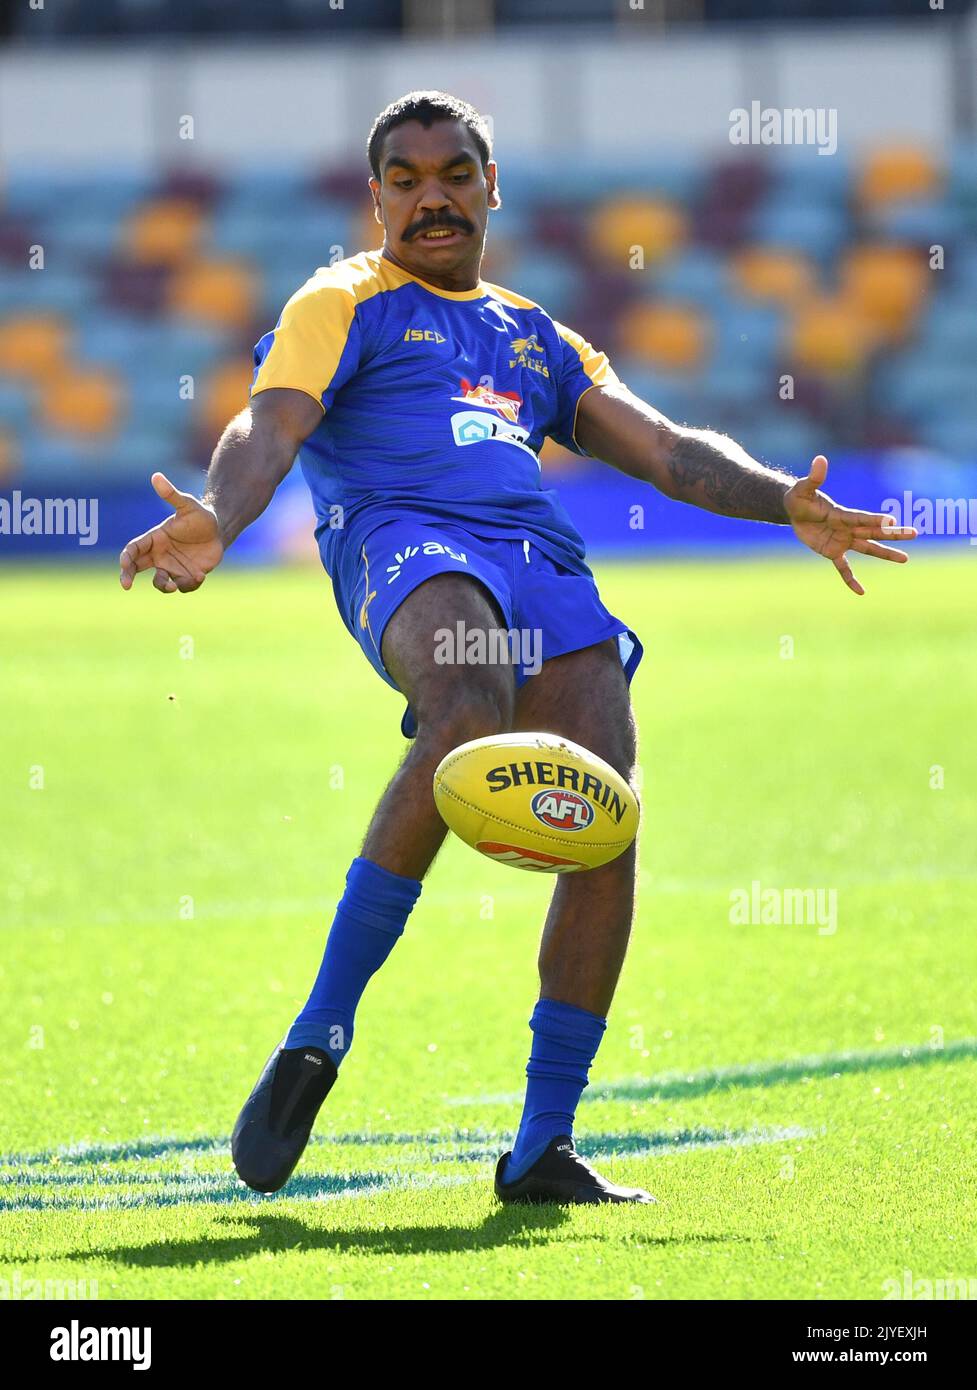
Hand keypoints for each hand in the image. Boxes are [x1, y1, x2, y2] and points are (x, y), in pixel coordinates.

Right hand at [119, 472, 223, 593]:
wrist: (219, 530)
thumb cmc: (200, 516)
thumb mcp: (187, 505)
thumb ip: (171, 495)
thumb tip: (156, 476)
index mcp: (154, 538)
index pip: (134, 549)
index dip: (126, 558)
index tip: (124, 566)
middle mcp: (159, 555)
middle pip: (135, 567)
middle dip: (127, 576)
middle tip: (125, 585)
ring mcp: (172, 567)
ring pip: (160, 582)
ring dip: (165, 586)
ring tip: (173, 586)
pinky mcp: (186, 576)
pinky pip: (182, 586)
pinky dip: (188, 584)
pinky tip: (200, 575)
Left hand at [784, 455, 916, 595]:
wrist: (793, 510)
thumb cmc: (798, 497)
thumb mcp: (803, 488)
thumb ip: (814, 477)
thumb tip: (819, 459)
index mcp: (842, 514)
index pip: (862, 518)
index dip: (875, 520)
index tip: (892, 521)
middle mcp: (847, 528)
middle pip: (873, 532)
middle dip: (893, 534)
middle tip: (914, 533)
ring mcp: (842, 541)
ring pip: (868, 548)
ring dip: (885, 554)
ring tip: (905, 559)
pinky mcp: (832, 552)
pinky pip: (843, 568)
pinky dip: (850, 580)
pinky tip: (861, 592)